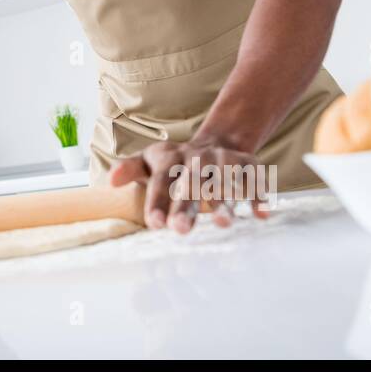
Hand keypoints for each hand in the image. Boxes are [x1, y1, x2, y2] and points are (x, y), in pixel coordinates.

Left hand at [107, 136, 271, 234]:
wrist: (218, 142)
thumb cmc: (176, 163)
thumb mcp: (150, 161)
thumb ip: (130, 169)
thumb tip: (110, 181)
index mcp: (170, 158)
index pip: (161, 180)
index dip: (158, 201)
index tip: (155, 224)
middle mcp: (198, 157)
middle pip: (191, 182)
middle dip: (186, 205)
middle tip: (180, 229)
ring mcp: (224, 159)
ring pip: (224, 179)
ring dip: (224, 200)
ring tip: (222, 223)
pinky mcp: (249, 163)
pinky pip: (254, 179)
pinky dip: (258, 195)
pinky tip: (260, 214)